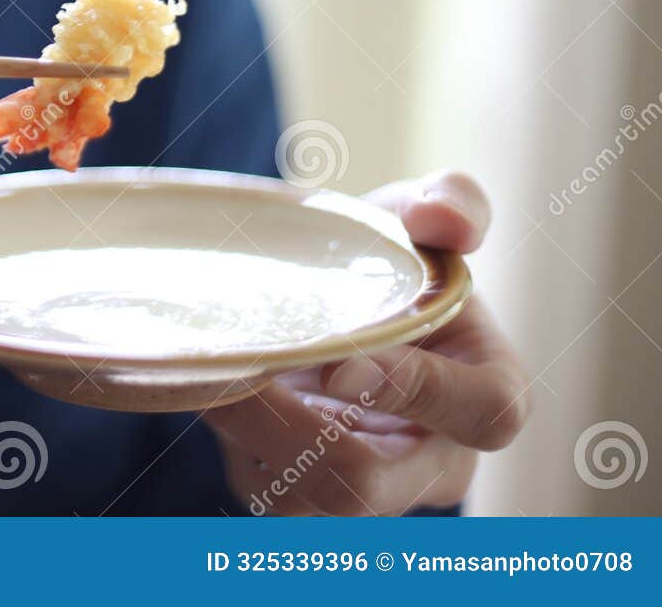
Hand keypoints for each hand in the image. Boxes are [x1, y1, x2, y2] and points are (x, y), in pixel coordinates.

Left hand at [204, 170, 529, 515]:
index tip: (341, 359)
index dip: (417, 391)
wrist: (332, 297)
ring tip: (217, 364)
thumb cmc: (390, 261)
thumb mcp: (417, 218)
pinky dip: (229, 442)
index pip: (482, 414)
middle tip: (244, 367)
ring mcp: (370, 489)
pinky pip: (264, 494)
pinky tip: (212, 380)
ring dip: (248, 434)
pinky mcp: (305, 497)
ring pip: (305, 501)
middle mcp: (435, 461)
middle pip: (370, 484)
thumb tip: (445, 216)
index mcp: (490, 394)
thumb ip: (449, 201)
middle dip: (295, 430)